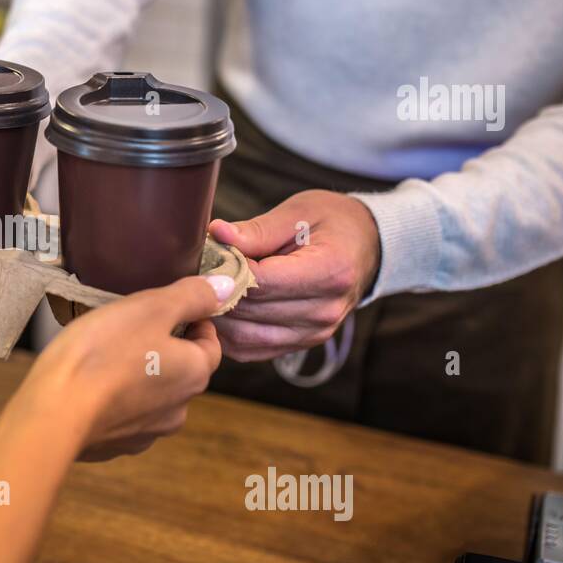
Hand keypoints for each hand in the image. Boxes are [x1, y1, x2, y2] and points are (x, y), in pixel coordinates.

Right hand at [13, 275, 229, 460]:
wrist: (54, 412)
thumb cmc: (103, 353)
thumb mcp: (150, 308)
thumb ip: (192, 296)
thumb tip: (226, 289)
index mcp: (193, 374)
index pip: (211, 345)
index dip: (197, 322)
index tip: (173, 307)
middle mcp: (178, 410)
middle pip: (181, 372)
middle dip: (165, 350)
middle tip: (133, 327)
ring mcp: (146, 433)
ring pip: (152, 397)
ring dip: (139, 378)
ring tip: (107, 358)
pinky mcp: (114, 447)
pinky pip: (122, 417)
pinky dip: (114, 402)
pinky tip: (89, 387)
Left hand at [209, 189, 380, 362]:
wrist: (365, 247)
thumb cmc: (331, 223)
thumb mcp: (298, 213)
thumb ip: (257, 230)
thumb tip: (217, 235)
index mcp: (330, 272)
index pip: (261, 281)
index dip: (226, 270)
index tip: (207, 253)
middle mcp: (324, 310)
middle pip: (250, 310)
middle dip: (216, 291)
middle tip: (197, 269)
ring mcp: (314, 333)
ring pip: (245, 336)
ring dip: (217, 316)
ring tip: (203, 290)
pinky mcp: (301, 345)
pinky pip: (251, 350)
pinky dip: (227, 335)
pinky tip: (217, 311)